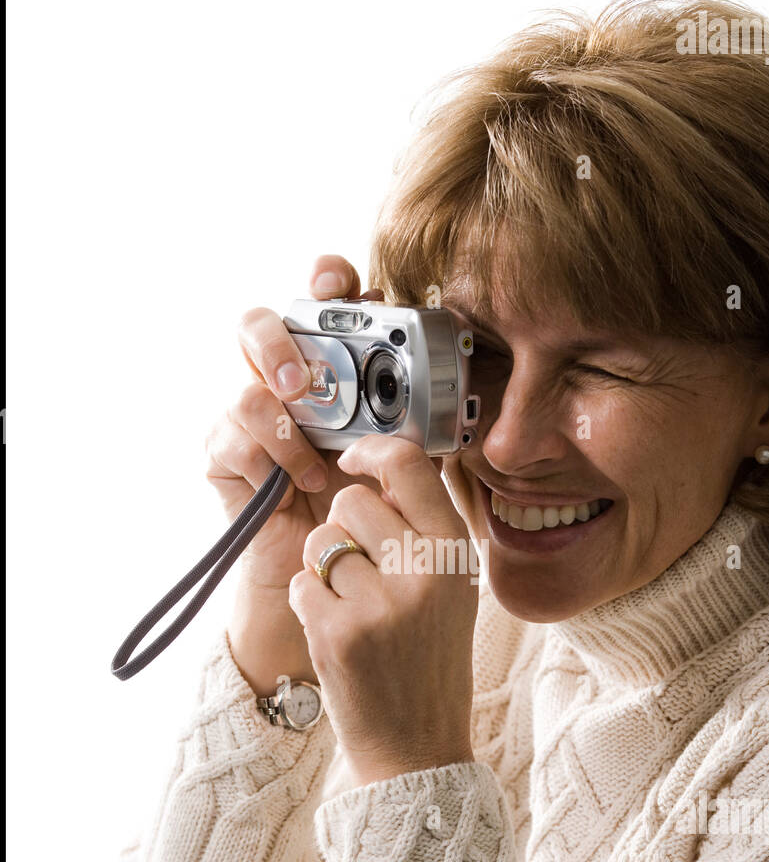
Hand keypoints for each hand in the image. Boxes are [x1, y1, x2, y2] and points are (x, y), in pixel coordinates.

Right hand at [205, 256, 382, 694]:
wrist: (339, 580)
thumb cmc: (378, 516)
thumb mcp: (411, 463)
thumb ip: (422, 420)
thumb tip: (451, 381)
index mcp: (337, 370)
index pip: (324, 304)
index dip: (326, 281)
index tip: (337, 284)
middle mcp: (287, 384)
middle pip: (260, 322)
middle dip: (280, 339)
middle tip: (303, 377)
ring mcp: (251, 418)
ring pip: (246, 385)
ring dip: (287, 427)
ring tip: (320, 468)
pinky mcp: (224, 458)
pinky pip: (230, 439)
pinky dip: (269, 463)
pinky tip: (295, 488)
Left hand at [288, 436, 479, 785]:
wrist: (416, 749)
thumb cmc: (428, 663)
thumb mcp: (448, 592)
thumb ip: (420, 533)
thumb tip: (380, 471)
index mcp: (455, 556)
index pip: (410, 466)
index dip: (372, 451)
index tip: (351, 459)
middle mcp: (423, 573)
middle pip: (351, 502)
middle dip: (341, 529)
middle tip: (358, 574)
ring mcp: (380, 603)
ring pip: (320, 541)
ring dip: (321, 569)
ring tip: (350, 608)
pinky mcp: (338, 632)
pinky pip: (300, 582)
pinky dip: (308, 603)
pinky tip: (335, 633)